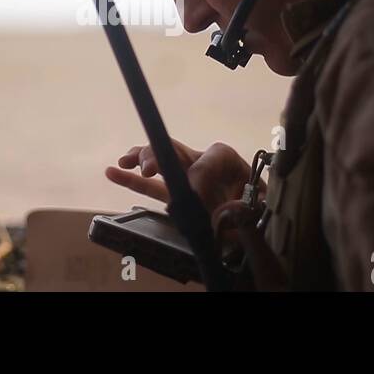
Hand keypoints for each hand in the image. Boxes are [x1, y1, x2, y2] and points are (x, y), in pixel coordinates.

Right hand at [105, 140, 257, 212]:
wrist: (253, 224)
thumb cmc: (257, 211)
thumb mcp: (261, 210)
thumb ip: (246, 212)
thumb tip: (225, 211)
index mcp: (229, 162)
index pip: (211, 158)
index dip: (200, 174)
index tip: (195, 194)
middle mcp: (204, 164)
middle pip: (178, 149)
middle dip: (160, 155)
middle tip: (149, 170)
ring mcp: (186, 177)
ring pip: (160, 160)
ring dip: (142, 159)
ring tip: (125, 162)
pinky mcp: (175, 194)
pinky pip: (151, 184)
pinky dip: (131, 178)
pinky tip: (113, 172)